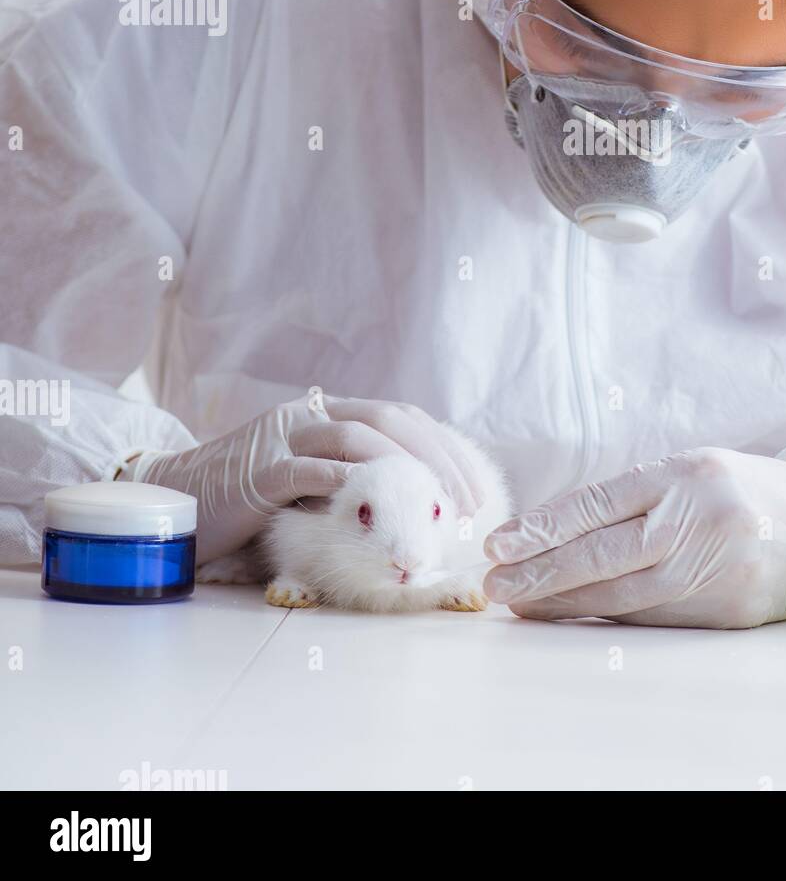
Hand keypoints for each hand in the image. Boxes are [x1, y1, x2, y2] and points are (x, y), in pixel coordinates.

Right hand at [120, 393, 487, 562]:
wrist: (172, 498)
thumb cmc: (248, 499)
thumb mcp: (309, 481)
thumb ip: (350, 475)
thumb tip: (419, 502)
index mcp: (326, 413)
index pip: (401, 416)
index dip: (445, 447)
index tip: (478, 486)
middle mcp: (308, 416)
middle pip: (388, 419)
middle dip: (437, 458)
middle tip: (469, 501)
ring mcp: (282, 439)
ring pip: (354, 436)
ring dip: (403, 470)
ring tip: (436, 506)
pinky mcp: (258, 472)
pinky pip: (308, 470)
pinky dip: (346, 481)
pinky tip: (378, 502)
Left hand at [483, 447, 785, 628]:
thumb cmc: (741, 491)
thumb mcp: (691, 471)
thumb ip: (634, 498)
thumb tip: (552, 533)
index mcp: (686, 473)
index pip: (600, 503)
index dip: (544, 526)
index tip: (499, 545)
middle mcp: (701, 519)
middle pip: (606, 554)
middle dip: (543, 573)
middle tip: (497, 586)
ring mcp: (718, 567)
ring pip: (625, 595)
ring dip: (567, 603)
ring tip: (524, 605)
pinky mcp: (730, 610)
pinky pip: (655, 617)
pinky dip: (610, 616)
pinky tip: (575, 615)